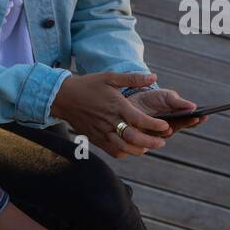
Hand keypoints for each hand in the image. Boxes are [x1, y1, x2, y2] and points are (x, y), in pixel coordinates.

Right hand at [50, 71, 171, 157]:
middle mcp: (110, 121)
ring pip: (123, 148)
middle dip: (151, 142)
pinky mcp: (95, 139)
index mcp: (116, 105)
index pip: (139, 119)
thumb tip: (154, 76)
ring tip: (149, 147)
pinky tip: (132, 148)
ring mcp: (102, 132)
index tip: (165, 126)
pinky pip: (112, 151)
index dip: (154, 125)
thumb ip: (133, 78)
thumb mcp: (110, 77)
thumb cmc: (89, 85)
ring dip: (139, 150)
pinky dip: (124, 153)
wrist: (63, 97)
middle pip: (133, 138)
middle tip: (162, 142)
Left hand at [128, 88, 208, 135]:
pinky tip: (162, 128)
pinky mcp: (144, 137)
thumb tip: (193, 106)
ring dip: (170, 130)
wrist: (133, 101)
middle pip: (181, 127)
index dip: (198, 119)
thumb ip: (178, 102)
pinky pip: (150, 137)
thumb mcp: (166, 96)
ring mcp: (158, 133)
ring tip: (175, 124)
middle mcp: (170, 128)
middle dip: (189, 123)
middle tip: (196, 118)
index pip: (190, 120)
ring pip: (165, 134)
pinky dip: (155, 133)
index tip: (205, 115)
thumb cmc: (153, 98)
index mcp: (178, 118)